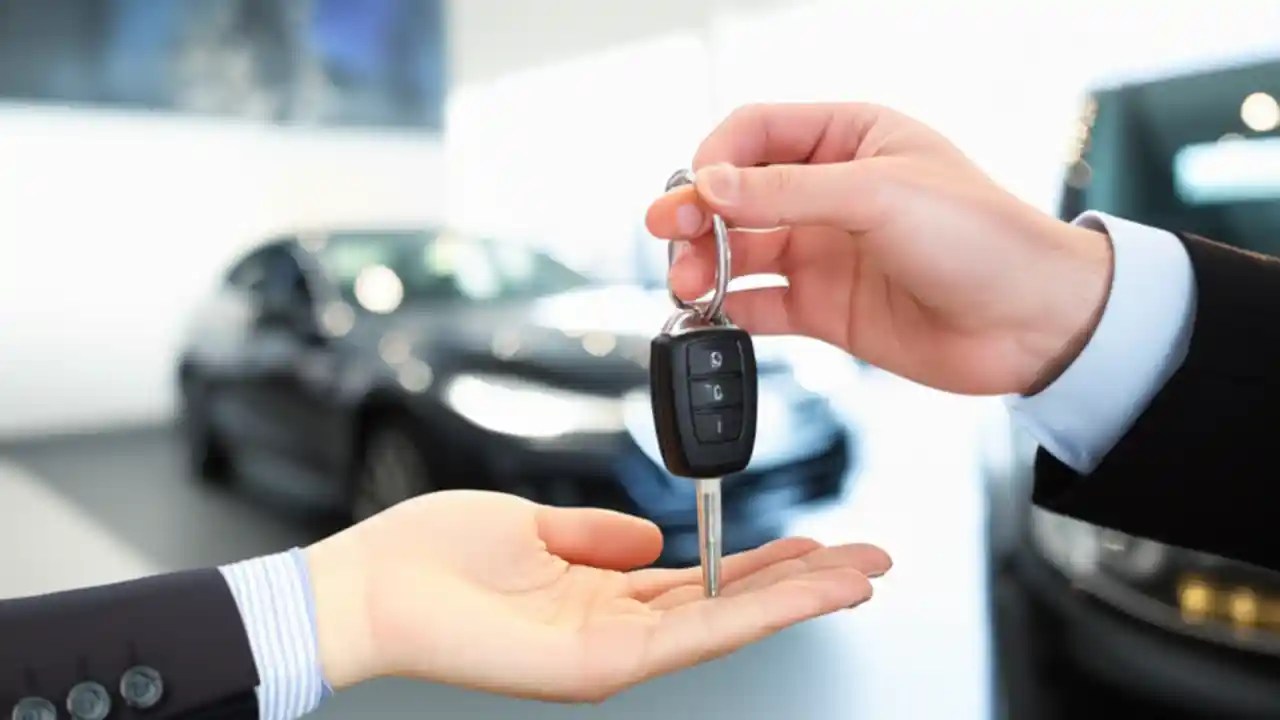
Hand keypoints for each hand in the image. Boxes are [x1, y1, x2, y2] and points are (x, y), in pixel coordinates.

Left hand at [305, 490, 889, 701]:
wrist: (366, 585)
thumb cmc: (431, 555)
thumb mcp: (530, 526)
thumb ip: (597, 535)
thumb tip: (652, 538)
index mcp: (598, 595)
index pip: (698, 583)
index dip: (763, 566)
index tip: (818, 543)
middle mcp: (612, 631)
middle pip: (726, 607)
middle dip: (804, 585)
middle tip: (873, 561)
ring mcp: (607, 654)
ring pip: (723, 625)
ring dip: (797, 599)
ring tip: (861, 575)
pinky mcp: (594, 666)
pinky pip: (688, 635)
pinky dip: (750, 612)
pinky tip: (798, 592)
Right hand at [646, 102, 1112, 395]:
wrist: (1034, 325)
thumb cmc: (984, 239)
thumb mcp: (880, 195)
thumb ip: (787, 192)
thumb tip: (711, 185)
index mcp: (852, 139)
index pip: (758, 131)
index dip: (717, 158)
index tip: (696, 190)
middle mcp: (832, 192)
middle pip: (738, 193)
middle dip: (699, 213)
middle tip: (671, 235)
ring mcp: (826, 250)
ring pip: (741, 250)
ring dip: (706, 264)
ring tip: (687, 283)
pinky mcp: (825, 307)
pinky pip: (760, 303)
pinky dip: (728, 310)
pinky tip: (711, 315)